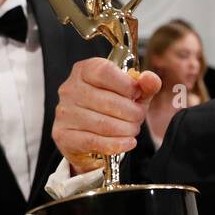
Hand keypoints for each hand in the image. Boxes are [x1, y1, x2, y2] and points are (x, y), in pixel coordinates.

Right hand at [54, 58, 160, 173]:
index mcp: (84, 70)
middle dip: (132, 113)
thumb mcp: (130, 94)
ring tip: (132, 130)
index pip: (105, 71)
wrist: (86, 137)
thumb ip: (144, 86)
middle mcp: (70, 88)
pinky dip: (117, 144)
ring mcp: (65, 112)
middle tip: (138, 118)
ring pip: (103, 124)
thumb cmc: (110, 109)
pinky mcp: (64, 134)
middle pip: (108, 101)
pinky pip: (95, 141)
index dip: (127, 85)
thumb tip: (150, 79)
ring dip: (126, 129)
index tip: (137, 95)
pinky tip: (128, 142)